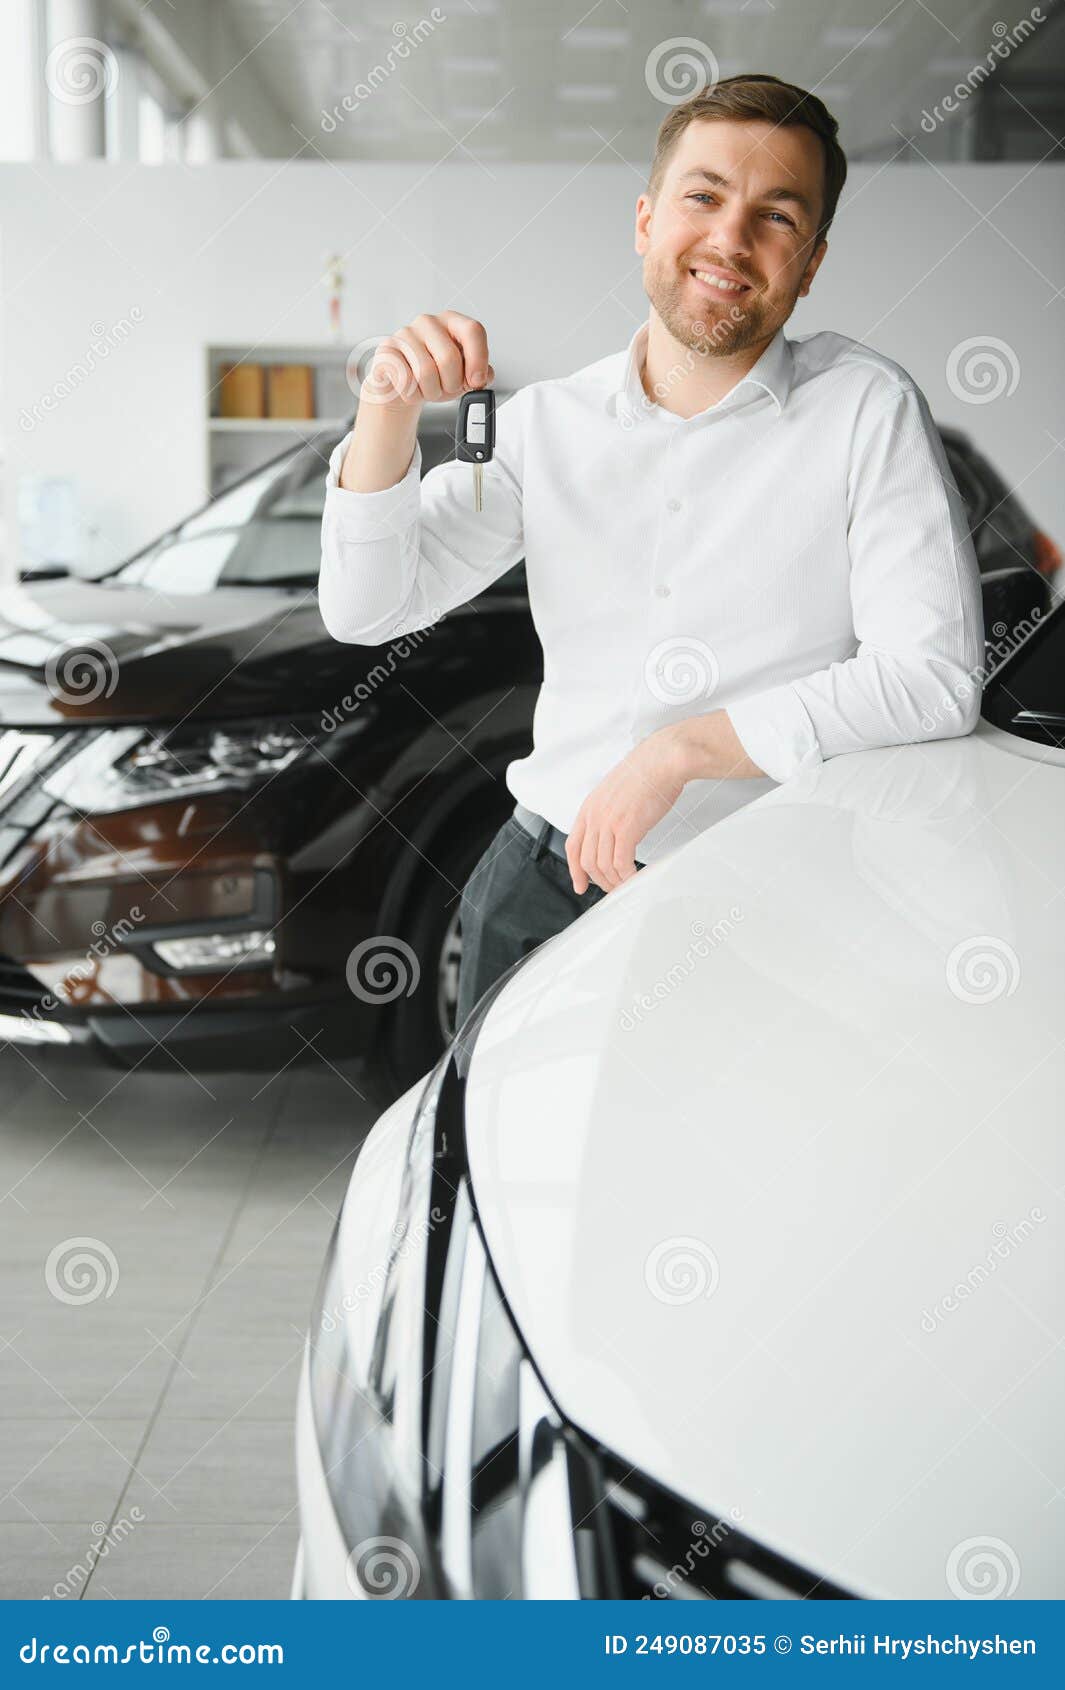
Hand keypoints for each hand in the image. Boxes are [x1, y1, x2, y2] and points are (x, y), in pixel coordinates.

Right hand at [364, 311, 494, 407]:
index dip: (478, 359)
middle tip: (448, 388)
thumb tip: (486, 375)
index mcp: (452, 322)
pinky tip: (412, 389)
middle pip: (449, 358)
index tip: (476, 381)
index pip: (473, 330)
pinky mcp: (387, 350)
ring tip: (429, 389)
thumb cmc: (436, 376)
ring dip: (432, 392)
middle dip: (452, 384)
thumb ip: (480, 374)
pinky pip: (405, 381)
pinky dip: (413, 395)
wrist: (403, 385)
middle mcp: (428, 322)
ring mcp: (405, 334)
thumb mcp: (463, 375)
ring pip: (426, 373)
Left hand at [565, 711, 763, 893]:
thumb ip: (610, 811)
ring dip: (614, 881)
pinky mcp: (627, 828)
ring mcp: (609, 822)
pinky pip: (621, 862)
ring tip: (626, 885)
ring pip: (603, 865)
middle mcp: (595, 816)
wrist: (663, 759)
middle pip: (587, 860)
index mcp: (590, 807)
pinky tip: (635, 877)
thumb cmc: (648, 773)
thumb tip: (615, 831)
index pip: (573, 846)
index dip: (575, 870)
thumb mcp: (617, 791)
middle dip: (598, 880)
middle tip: (612, 889)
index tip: (580, 885)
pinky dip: (627, 875)